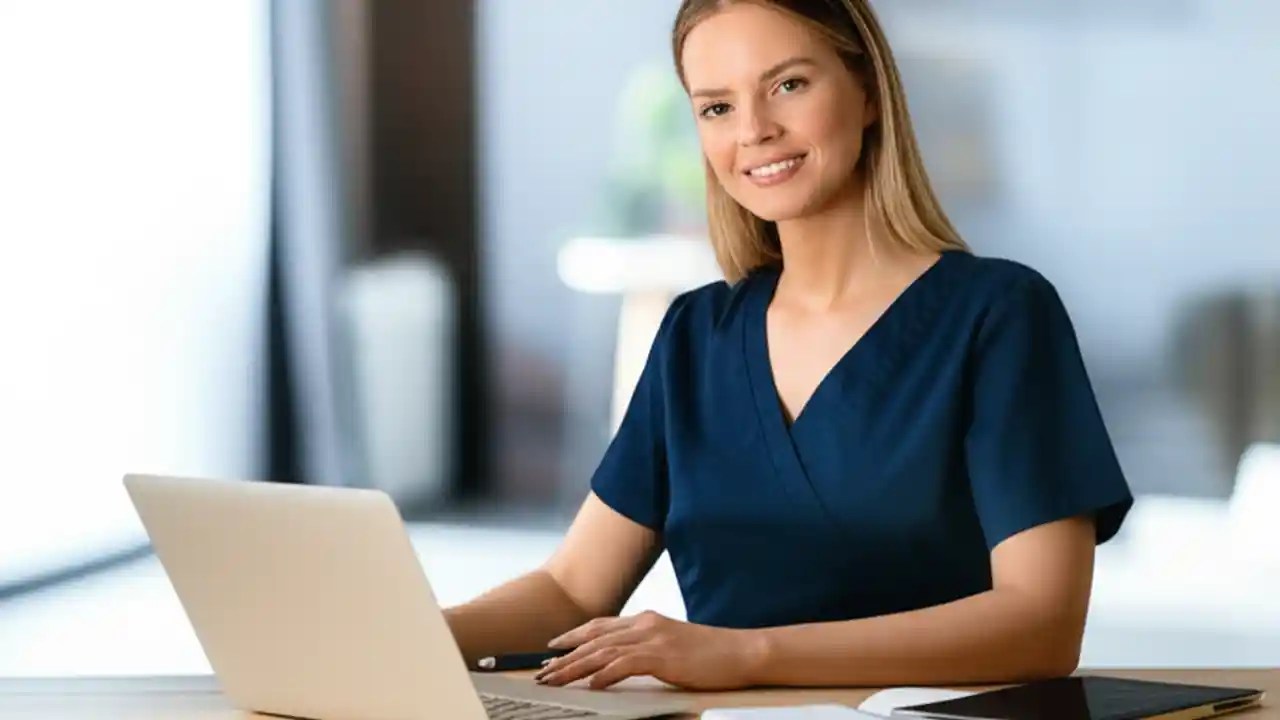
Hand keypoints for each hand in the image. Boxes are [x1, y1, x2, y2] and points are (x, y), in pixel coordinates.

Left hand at [534, 610, 763, 690]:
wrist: (741, 651)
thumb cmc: (711, 654)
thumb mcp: (672, 647)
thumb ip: (647, 649)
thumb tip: (623, 664)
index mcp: (647, 620)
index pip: (600, 626)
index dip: (574, 636)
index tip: (553, 648)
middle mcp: (645, 624)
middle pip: (594, 638)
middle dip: (565, 655)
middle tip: (543, 670)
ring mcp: (653, 638)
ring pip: (602, 651)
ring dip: (574, 667)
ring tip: (555, 679)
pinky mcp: (662, 655)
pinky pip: (624, 664)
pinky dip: (604, 674)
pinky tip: (591, 684)